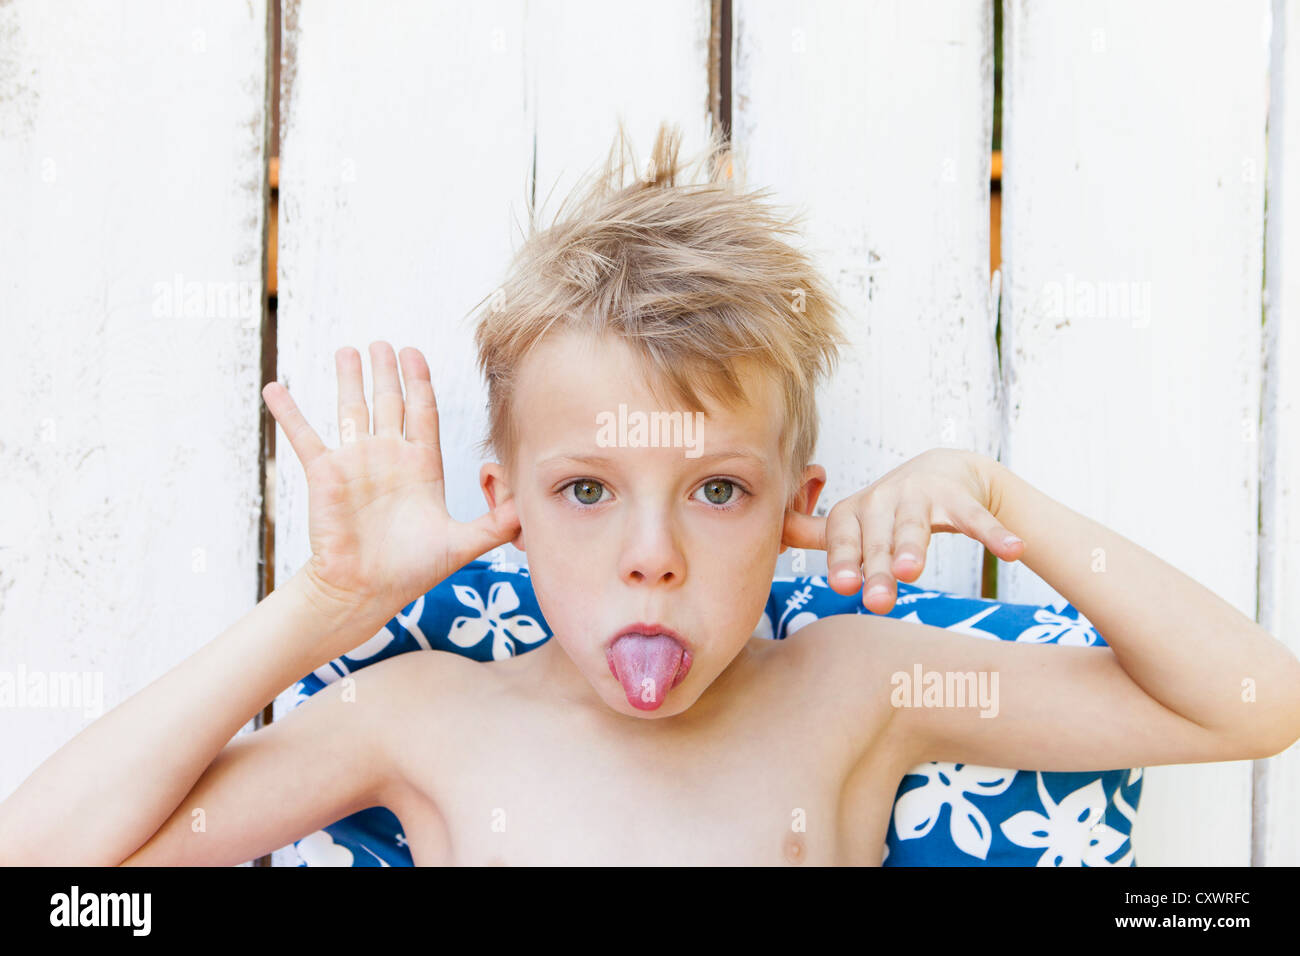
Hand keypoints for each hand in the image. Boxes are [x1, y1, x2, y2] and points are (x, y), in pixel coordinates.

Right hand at [263, 342, 520, 618]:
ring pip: (353, 408)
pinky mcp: (325, 474)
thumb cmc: (412, 571)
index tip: (415, 353)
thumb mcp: (465, 543)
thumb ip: (497, 522)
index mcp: (421, 466)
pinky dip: (289, 412)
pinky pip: (303, 436)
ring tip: (348, 349)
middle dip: (388, 371)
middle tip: (384, 343)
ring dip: (349, 378)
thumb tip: (531, 506)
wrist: (366, 591)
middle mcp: (388, 457)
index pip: (423, 413)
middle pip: (390, 402)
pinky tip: (276, 387)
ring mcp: (356, 462)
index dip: (420, 382)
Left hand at [783, 448, 1022, 613]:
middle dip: (876, 569)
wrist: (945, 471)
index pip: (842, 538)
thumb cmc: (887, 509)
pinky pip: (976, 517)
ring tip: (913, 571)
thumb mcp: (852, 522)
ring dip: (913, 546)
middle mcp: (882, 501)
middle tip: (876, 601)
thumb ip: (815, 534)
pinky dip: (995, 533)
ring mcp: (921, 496)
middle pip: (878, 541)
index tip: (843, 585)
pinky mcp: (959, 497)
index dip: (842, 559)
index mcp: (853, 513)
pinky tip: (1013, 551)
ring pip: (915, 525)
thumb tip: (769, 536)